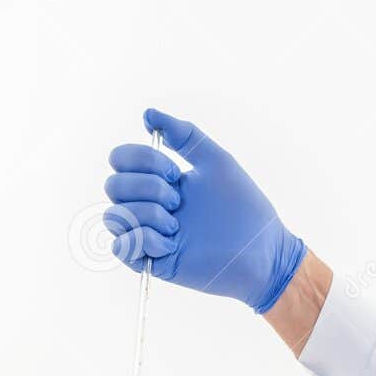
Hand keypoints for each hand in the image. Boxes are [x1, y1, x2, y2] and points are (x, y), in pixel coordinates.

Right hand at [102, 108, 306, 312]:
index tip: (174, 171)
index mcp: (161, 181)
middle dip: (146, 187)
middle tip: (178, 201)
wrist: (262, 249)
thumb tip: (147, 114)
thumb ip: (184, 134)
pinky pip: (121, 247)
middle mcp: (151, 205)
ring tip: (177, 225)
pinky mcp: (154, 262)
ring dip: (147, 214)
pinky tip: (170, 244)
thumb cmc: (245, 206)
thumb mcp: (215, 161)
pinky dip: (144, 239)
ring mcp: (150, 234)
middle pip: (113, 185)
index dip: (140, 160)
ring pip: (114, 216)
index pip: (121, 160)